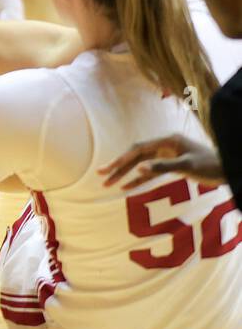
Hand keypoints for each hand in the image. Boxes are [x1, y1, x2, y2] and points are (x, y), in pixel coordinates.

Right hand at [100, 134, 224, 190]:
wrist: (230, 169)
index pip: (138, 149)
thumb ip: (162, 166)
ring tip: (109, 183)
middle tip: (100, 176)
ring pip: (140, 164)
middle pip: (135, 156)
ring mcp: (167, 155)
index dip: (121, 160)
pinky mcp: (171, 165)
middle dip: (118, 167)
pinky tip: (127, 187)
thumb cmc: (211, 166)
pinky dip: (139, 179)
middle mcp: (164, 146)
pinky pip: (150, 172)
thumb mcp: (187, 166)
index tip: (108, 170)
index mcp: (166, 141)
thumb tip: (138, 169)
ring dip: (125, 174)